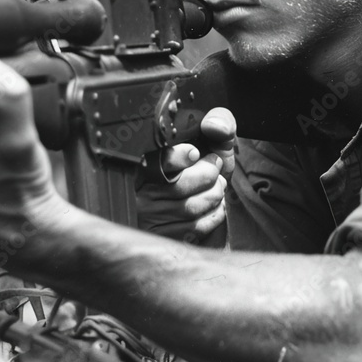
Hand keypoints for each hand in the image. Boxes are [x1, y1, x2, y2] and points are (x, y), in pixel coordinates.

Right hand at [136, 107, 236, 243]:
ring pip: (188, 209)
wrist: (213, 207)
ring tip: (216, 189)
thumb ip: (219, 123)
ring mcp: (150, 218)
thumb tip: (214, 125)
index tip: (194, 153)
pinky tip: (213, 208)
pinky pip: (194, 228)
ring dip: (214, 197)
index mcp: (148, 163)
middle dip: (208, 177)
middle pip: (177, 187)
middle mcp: (142, 192)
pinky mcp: (164, 238)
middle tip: (216, 172)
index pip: (153, 162)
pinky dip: (214, 215)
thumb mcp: (217, 143)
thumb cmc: (209, 173)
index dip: (174, 158)